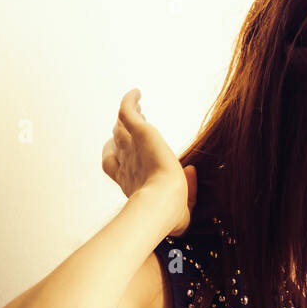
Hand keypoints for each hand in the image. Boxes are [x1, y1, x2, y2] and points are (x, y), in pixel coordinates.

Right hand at [101, 88, 196, 234]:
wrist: (164, 202)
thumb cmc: (170, 215)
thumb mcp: (182, 212)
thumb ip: (189, 194)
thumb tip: (192, 170)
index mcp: (130, 182)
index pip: (114, 165)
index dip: (116, 157)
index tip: (125, 151)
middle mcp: (126, 163)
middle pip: (116, 142)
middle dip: (121, 134)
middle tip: (134, 126)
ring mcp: (130, 146)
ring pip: (120, 126)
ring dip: (129, 118)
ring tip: (139, 110)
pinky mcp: (140, 132)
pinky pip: (128, 110)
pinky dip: (131, 100)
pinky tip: (138, 92)